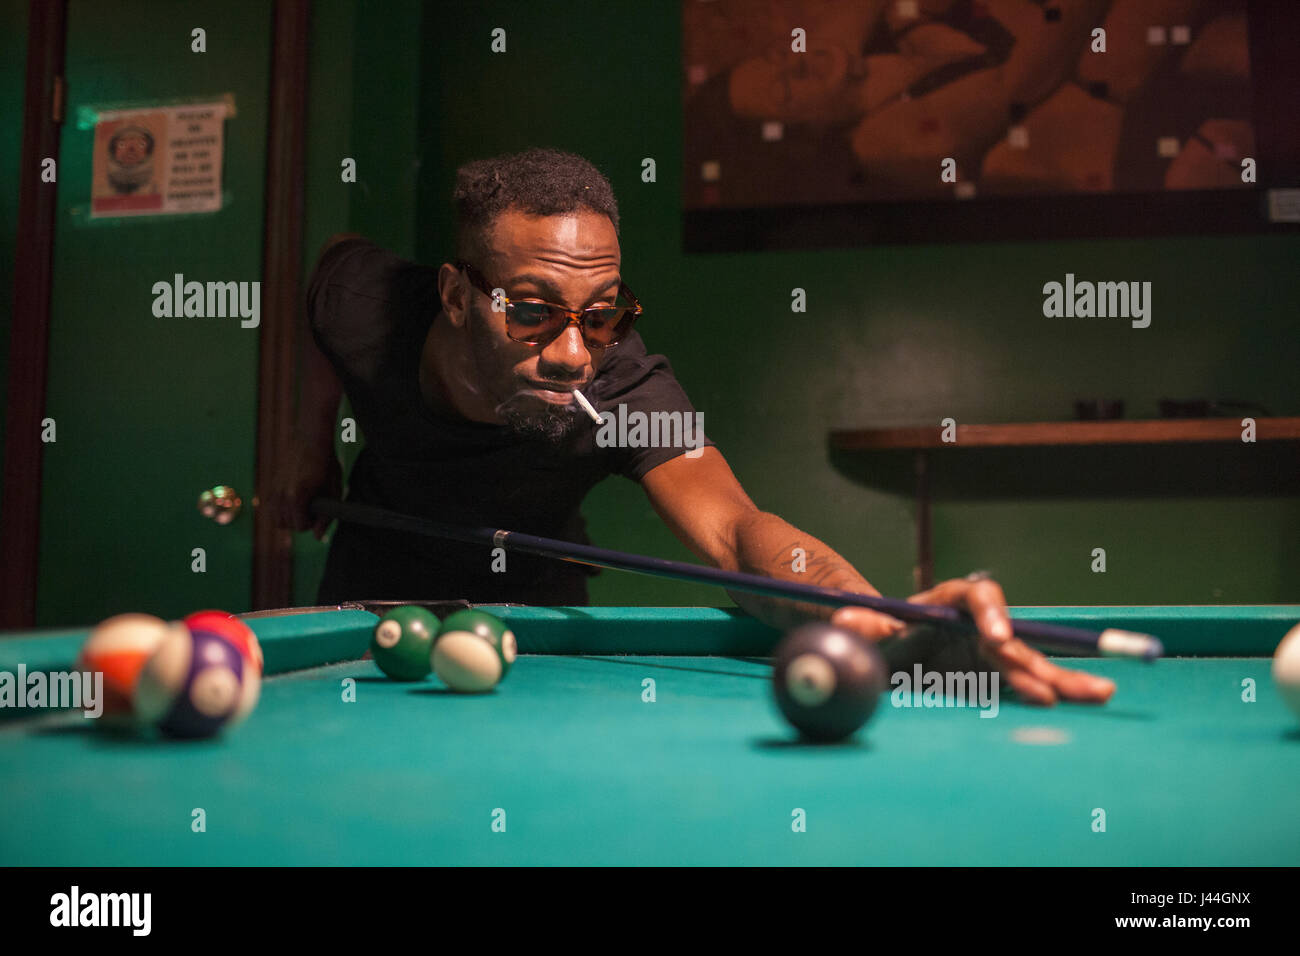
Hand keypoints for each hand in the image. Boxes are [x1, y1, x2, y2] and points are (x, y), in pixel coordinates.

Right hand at [270, 439, 341, 538]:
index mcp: (297, 496)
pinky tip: (293, 501)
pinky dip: (280, 511)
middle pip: (287, 526)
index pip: (300, 526)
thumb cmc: (326, 465)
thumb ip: (326, 517)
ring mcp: (272, 490)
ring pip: (276, 520)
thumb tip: (317, 537)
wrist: (310, 439)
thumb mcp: (333, 491)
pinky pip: (270, 509)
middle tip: (312, 507)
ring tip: (303, 506)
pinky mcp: (269, 486)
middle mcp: (281, 495)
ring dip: (289, 518)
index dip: (312, 523)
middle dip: (300, 522)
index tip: (319, 511)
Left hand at [831, 575, 1115, 705]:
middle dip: (1036, 660)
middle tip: (1052, 685)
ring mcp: (990, 651)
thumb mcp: (864, 629)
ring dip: (1061, 678)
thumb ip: (859, 626)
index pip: (973, 596)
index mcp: (946, 602)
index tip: (997, 639)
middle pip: (1012, 636)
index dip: (990, 614)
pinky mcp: (995, 676)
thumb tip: (846, 620)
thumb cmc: (875, 632)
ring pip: (1029, 662)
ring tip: (1099, 692)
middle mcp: (976, 623)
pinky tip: (1087, 700)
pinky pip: (1027, 686)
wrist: (882, 648)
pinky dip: (1055, 692)